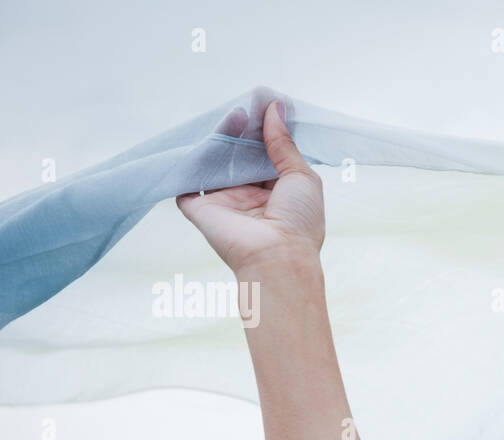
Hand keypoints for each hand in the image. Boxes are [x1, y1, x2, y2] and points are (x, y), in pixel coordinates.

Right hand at [176, 99, 324, 275]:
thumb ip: (284, 144)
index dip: (264, 131)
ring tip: (233, 116)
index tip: (264, 104)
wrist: (277, 256)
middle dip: (241, 131)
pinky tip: (200, 135)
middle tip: (246, 106)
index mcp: (276, 192)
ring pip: (214, 162)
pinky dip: (188, 159)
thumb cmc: (299, 222)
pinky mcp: (200, 207)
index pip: (265, 154)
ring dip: (220, 139)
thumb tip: (276, 108)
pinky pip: (187, 178)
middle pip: (238, 155)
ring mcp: (223, 201)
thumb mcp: (302, 177)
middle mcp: (248, 195)